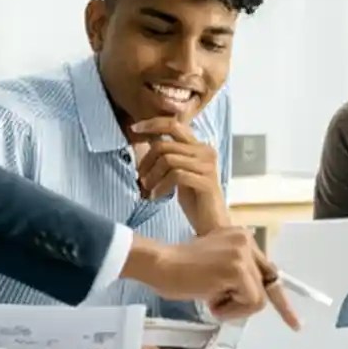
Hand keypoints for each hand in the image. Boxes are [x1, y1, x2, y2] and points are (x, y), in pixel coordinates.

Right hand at [122, 229, 300, 329]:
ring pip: (258, 298)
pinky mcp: (237, 269)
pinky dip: (229, 309)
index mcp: (241, 237)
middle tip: (238, 308)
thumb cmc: (179, 270)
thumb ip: (236, 273)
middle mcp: (246, 240)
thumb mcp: (215, 266)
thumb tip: (251, 293)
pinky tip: (208, 296)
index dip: (281, 298)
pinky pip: (249, 302)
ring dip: (233, 306)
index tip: (295, 322)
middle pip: (265, 286)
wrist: (160, 264)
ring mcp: (242, 253)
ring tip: (209, 295)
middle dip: (251, 303)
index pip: (268, 269)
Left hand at [132, 117, 228, 234]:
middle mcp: (206, 151)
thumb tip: (148, 139)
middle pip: (166, 144)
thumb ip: (170, 155)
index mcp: (199, 146)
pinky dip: (161, 186)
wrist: (213, 225)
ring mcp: (208, 166)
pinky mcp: (206, 181)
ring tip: (148, 189)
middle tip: (140, 177)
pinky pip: (175, 175)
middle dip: (147, 160)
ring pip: (168, 159)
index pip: (174, 124)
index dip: (152, 123)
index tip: (134, 128)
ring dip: (152, 175)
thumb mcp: (179, 172)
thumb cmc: (195, 199)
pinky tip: (156, 197)